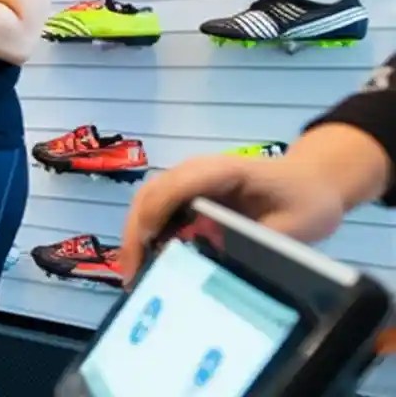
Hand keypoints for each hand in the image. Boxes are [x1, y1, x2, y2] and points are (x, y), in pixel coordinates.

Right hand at [119, 155, 347, 285]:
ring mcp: (190, 179)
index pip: (177, 187)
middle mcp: (198, 170)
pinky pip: (158, 207)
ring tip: (135, 274)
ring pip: (148, 200)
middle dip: (135, 232)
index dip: (155, 216)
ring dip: (135, 234)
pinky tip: (148, 261)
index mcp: (225, 171)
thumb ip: (258, 242)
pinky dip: (147, 233)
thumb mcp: (295, 225)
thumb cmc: (306, 200)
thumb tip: (221, 264)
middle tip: (132, 275)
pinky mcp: (190, 193)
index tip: (145, 251)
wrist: (313, 179)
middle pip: (152, 193)